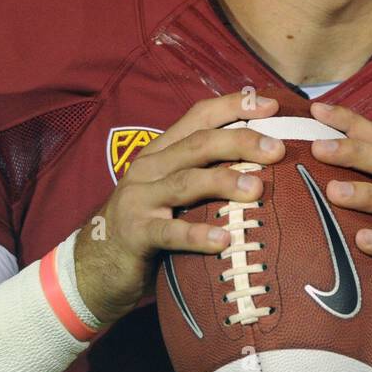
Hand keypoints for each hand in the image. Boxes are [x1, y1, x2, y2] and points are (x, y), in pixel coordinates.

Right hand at [73, 91, 283, 323]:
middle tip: (277, 149)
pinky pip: (170, 232)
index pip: (199, 116)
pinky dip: (198, 234)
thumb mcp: (174, 190)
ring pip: (187, 182)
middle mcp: (150, 168)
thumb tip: (265, 162)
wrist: (94, 266)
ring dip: (224, 182)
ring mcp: (140, 199)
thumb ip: (206, 171)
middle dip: (240, 141)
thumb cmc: (149, 223)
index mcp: (162, 151)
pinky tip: (225, 240)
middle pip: (199, 144)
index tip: (272, 104)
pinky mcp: (135, 234)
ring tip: (258, 190)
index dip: (235, 106)